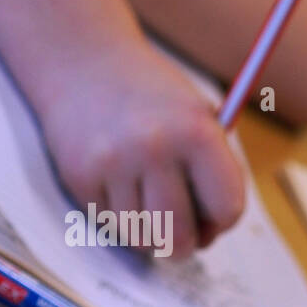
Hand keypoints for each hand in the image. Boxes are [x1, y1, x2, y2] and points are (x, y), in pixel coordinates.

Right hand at [36, 43, 246, 259]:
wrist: (84, 62)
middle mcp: (155, 148)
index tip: (211, 216)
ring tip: (148, 202)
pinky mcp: (79, 177)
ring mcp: (113, 164)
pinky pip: (109, 226)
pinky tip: (118, 186)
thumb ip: (212, 170)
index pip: (227, 207)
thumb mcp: (197, 115)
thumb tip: (209, 232)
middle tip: (181, 230)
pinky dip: (118, 218)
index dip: (222, 221)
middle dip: (185, 243)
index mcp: (197, 131)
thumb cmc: (151, 95)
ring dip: (149, 232)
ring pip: (142, 239)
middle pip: (180, 238)